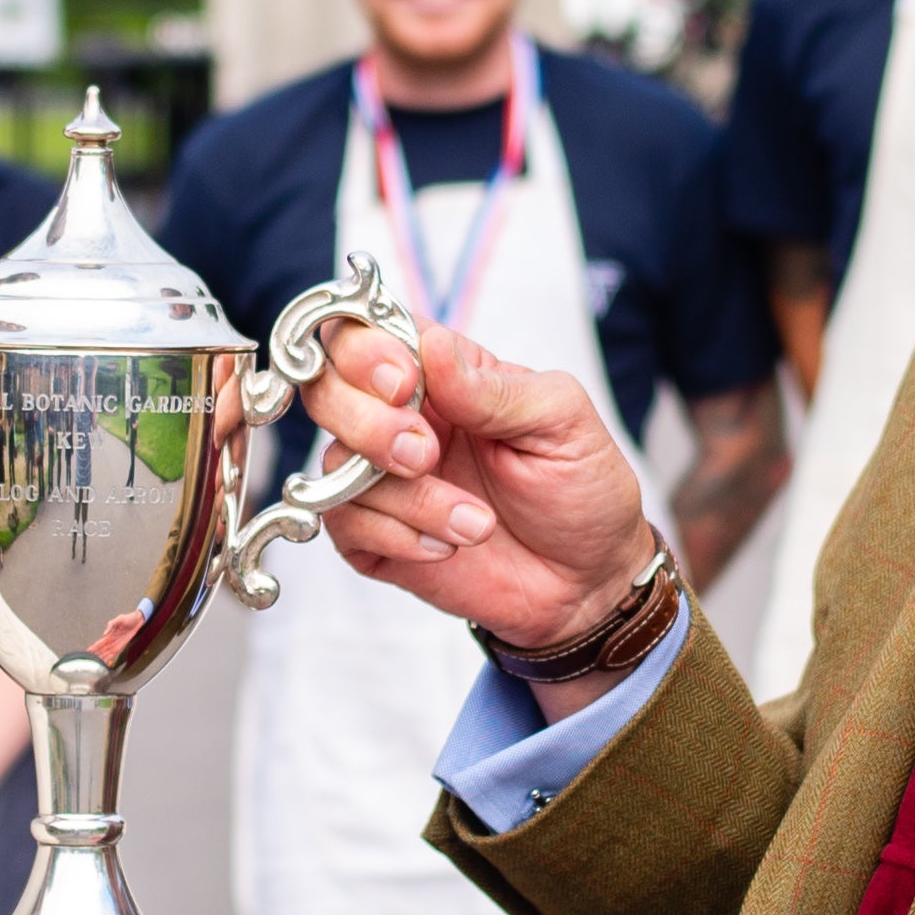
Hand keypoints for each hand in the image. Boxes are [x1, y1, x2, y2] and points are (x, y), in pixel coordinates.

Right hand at [298, 321, 654, 654]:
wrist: (588, 581)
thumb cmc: (581, 489)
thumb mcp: (560, 421)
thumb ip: (493, 387)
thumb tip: (432, 344)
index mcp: (441, 375)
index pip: (365, 333)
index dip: (364, 351)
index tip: (404, 384)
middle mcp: (400, 418)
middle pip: (325, 390)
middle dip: (368, 424)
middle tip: (427, 454)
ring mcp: (382, 478)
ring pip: (336, 466)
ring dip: (408, 498)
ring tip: (479, 524)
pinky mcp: (375, 536)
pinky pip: (346, 525)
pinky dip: (400, 537)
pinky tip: (451, 547)